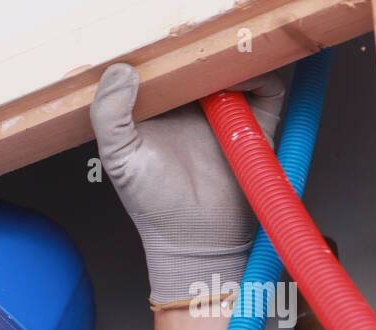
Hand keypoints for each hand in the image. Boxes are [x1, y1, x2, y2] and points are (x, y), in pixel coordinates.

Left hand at [89, 63, 285, 304]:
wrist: (196, 239)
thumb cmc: (154, 205)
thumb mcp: (118, 158)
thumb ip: (109, 117)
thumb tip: (120, 72)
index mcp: (156, 109)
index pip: (161, 67)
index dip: (161, 54)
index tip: (158, 48)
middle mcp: (191, 106)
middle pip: (199, 60)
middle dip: (196, 50)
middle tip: (191, 45)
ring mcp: (225, 111)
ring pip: (232, 67)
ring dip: (227, 59)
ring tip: (212, 63)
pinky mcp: (256, 122)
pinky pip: (267, 87)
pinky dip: (259, 77)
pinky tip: (238, 84)